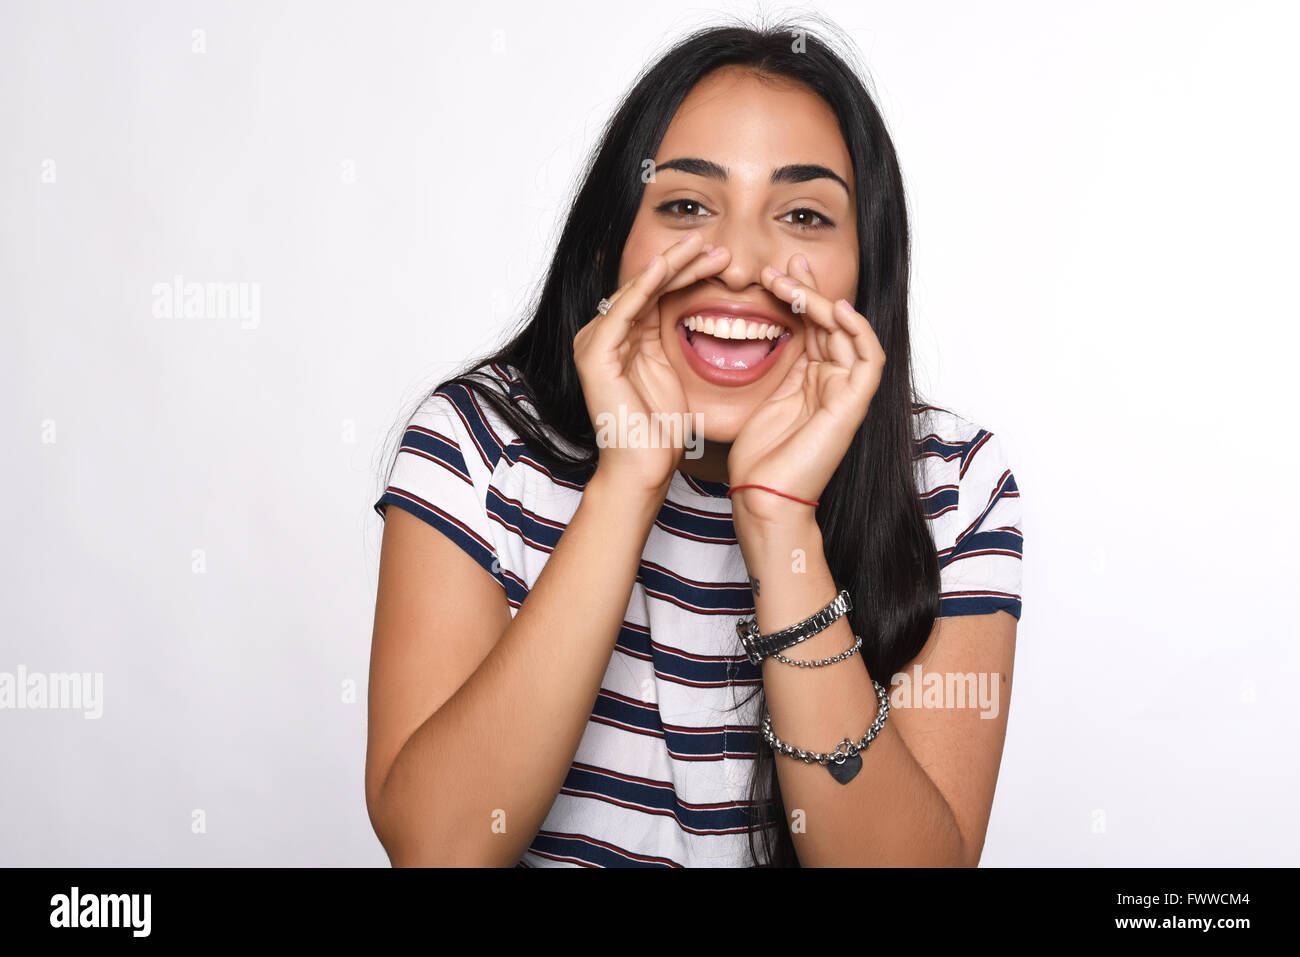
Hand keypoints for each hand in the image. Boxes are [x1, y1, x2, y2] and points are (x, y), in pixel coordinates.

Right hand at [573, 231, 728, 497]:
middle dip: (682, 262)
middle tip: (715, 245)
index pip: (655, 293)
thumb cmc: (660, 431)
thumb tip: (699, 309)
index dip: (686, 272)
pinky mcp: (596, 354)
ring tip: (703, 248)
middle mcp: (603, 336)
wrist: (643, 467)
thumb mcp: (673, 371)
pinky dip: (646, 285)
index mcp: (622, 339)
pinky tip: (668, 266)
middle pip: (646, 286)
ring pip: (638, 290)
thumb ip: (672, 337)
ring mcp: (595, 342)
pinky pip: (625, 310)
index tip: (719, 259)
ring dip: (671, 266)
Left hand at [727, 253, 886, 522]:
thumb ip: (777, 365)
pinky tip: (835, 309)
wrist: (764, 498)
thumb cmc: (758, 459)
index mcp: (813, 380)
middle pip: (830, 323)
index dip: (798, 296)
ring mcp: (846, 393)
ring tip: (791, 281)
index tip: (773, 273)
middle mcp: (834, 383)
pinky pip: (869, 359)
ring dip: (821, 302)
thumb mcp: (764, 397)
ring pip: (847, 332)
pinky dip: (858, 331)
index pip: (813, 326)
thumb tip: (768, 327)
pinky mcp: (853, 405)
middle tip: (781, 266)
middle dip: (807, 290)